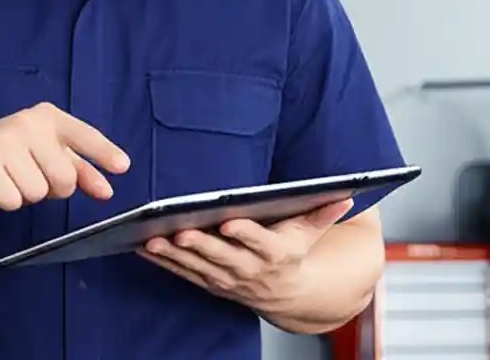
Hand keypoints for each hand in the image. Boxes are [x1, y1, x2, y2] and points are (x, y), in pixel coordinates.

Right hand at [0, 102, 130, 210]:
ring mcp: (4, 142)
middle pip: (64, 179)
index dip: (104, 152)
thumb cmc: (11, 154)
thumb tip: (107, 190)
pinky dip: (8, 201)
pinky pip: (14, 201)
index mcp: (48, 117)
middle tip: (32, 175)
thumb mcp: (46, 153)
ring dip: (27, 195)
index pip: (83, 135)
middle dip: (53, 188)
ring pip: (38, 193)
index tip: (123, 167)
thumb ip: (79, 169)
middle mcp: (27, 124)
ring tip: (12, 177)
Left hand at [137, 199, 354, 310]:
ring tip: (153, 239)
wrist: (287, 294)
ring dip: (174, 255)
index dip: (245, 234)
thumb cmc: (294, 253)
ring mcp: (227, 280)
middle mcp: (249, 270)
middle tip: (179, 231)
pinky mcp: (209, 283)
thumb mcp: (311, 233)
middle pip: (222, 257)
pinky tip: (143, 246)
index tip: (229, 223)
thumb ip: (323, 213)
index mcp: (274, 254)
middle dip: (200, 245)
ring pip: (198, 267)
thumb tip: (346, 194)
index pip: (259, 243)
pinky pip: (182, 273)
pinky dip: (162, 262)